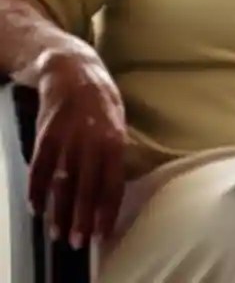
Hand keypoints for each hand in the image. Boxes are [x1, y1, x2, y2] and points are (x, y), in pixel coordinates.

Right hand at [28, 45, 126, 249]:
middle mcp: (92, 143)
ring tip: (59, 234)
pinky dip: (36, 191)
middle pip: (87, 190)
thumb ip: (117, 151)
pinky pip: (39, 170)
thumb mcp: (119, 122)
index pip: (112, 185)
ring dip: (59, 212)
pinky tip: (36, 208)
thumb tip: (116, 182)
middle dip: (83, 219)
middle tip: (79, 242)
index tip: (103, 233)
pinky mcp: (45, 137)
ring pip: (62, 185)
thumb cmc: (101, 99)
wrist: (72, 71)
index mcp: (115, 141)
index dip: (106, 212)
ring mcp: (67, 141)